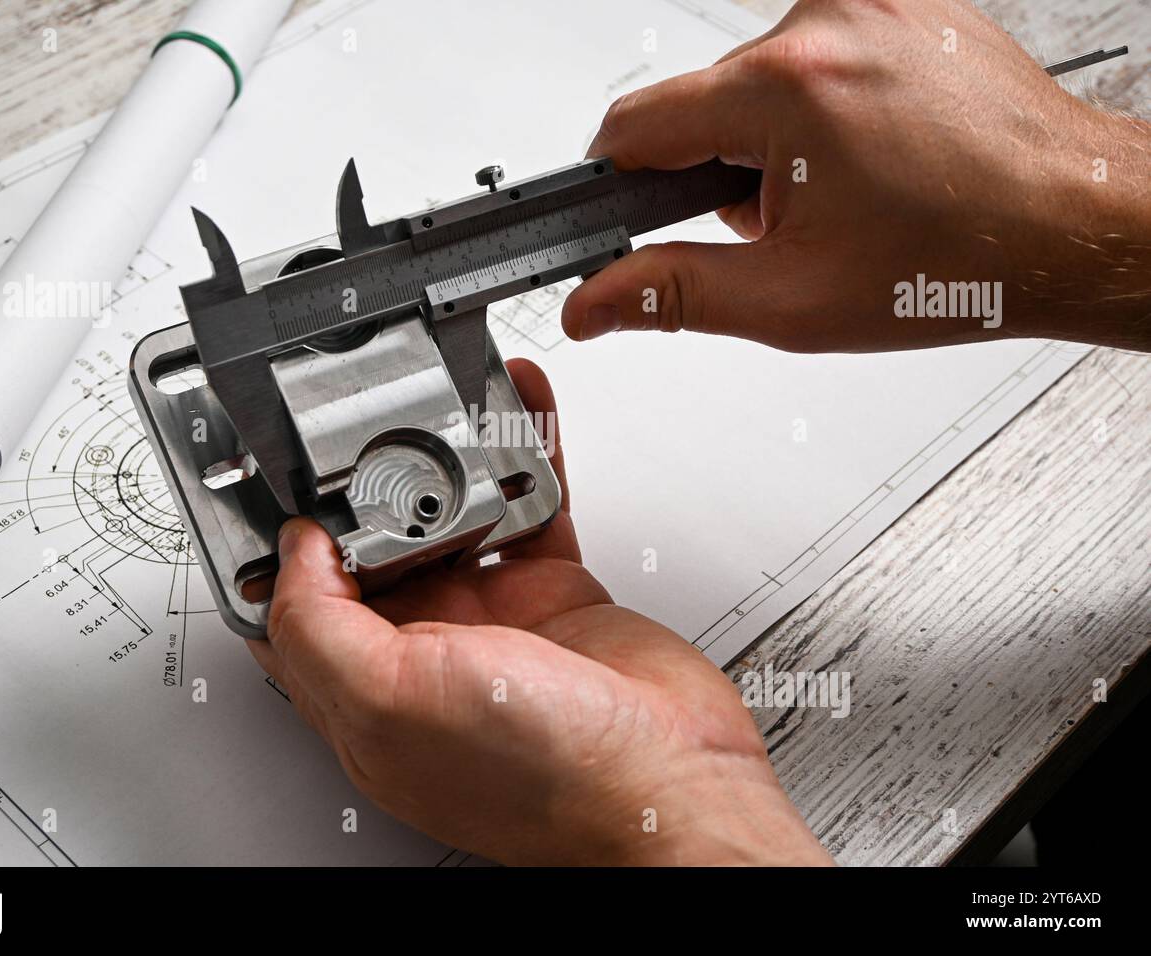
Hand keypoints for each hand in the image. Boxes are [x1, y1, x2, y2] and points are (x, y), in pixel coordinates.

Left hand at [248, 359, 830, 865]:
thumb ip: (321, 626)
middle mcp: (422, 654)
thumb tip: (294, 551)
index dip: (280, 545)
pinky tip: (522, 409)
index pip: (295, 608)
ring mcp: (489, 621)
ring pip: (454, 513)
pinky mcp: (550, 594)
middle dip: (368, 483)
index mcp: (366, 691)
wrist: (671, 782)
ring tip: (444, 400)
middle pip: (374, 546)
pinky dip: (528, 452)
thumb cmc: (544, 776)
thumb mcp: (392, 703)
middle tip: (369, 424)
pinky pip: (530, 504)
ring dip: (450, 455)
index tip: (283, 481)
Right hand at [563, 0, 1149, 352]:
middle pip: (705, 102)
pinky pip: (818, 57)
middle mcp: (827, 21)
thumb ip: (673, 295)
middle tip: (790, 224)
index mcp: (787, 86)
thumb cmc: (962, 258)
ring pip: (761, 82)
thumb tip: (595, 300)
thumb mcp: (792, 300)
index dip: (619, 180)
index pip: (636, 122)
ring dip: (776, 143)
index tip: (629, 212)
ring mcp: (871, 3)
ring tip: (846, 193)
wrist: (1071, 222)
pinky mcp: (901, 3)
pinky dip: (824, 111)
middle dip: (724, 172)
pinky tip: (873, 157)